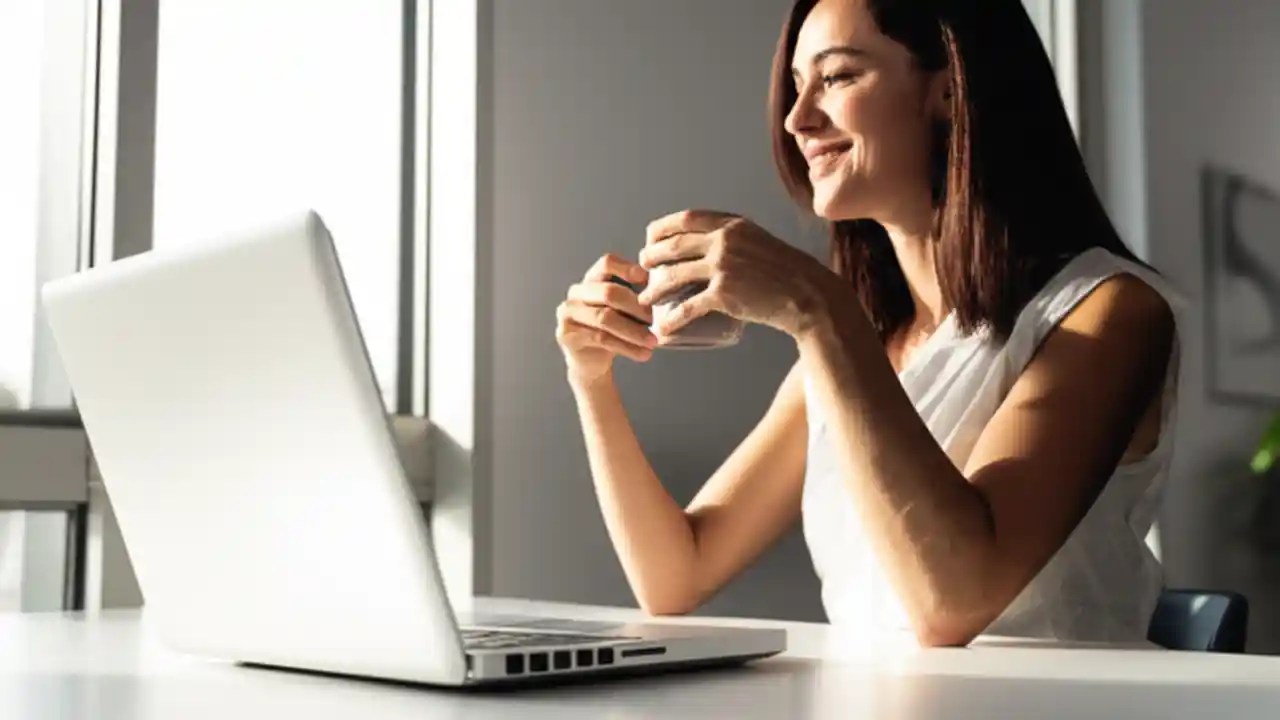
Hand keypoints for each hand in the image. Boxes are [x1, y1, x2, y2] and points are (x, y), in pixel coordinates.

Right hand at [555, 253, 660, 386]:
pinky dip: (627, 347)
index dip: (628, 269)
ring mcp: (568, 313)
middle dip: (636, 307)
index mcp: (591, 279)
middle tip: (654, 320)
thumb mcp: (624, 310)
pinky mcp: (568, 335)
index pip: (607, 263)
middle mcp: (576, 292)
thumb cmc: (612, 331)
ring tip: (653, 342)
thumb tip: (660, 288)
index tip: (648, 281)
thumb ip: (635, 296)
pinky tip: (644, 354)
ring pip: (605, 318)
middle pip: (608, 292)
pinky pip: (601, 339)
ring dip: (634, 331)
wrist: (591, 362)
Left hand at [636, 209, 832, 338]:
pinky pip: (688, 307)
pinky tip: (664, 328)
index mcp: (732, 225)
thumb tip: (710, 245)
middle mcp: (725, 241)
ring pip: (674, 276)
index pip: (686, 219)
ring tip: (644, 299)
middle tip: (641, 267)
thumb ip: (735, 239)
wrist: (808, 294)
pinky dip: (673, 319)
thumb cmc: (786, 272)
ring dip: (654, 289)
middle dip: (651, 257)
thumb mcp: (759, 241)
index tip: (650, 237)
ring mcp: (723, 267)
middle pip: (674, 246)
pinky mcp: (724, 294)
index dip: (662, 228)